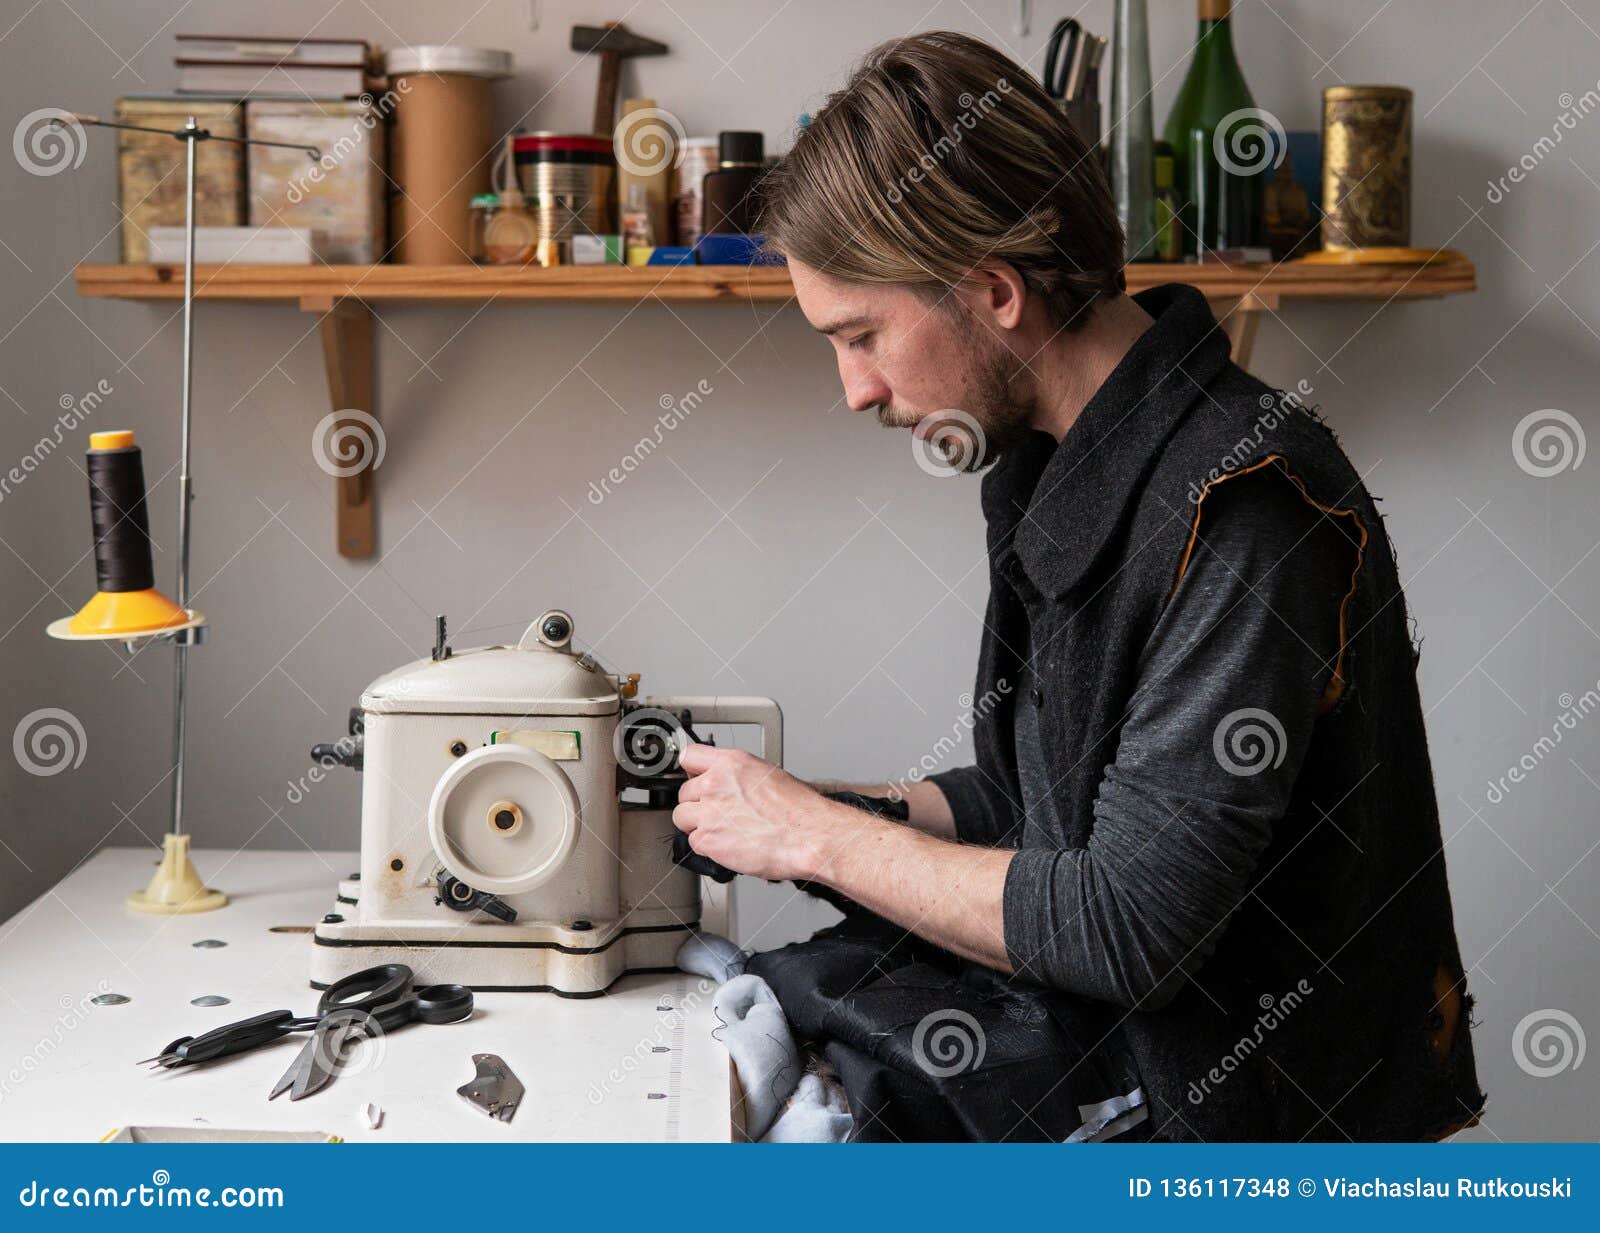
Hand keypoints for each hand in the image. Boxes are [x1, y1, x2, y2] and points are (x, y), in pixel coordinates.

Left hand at [672, 744, 831, 881]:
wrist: (809, 835)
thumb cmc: (797, 810)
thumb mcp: (766, 774)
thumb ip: (736, 775)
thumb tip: (723, 780)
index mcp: (730, 763)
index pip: (689, 757)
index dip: (692, 772)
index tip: (695, 779)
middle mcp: (715, 784)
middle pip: (684, 792)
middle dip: (698, 804)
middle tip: (720, 814)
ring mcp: (709, 812)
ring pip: (682, 818)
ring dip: (698, 826)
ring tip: (724, 831)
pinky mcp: (708, 840)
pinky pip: (693, 842)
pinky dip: (708, 846)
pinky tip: (729, 844)